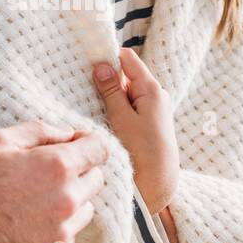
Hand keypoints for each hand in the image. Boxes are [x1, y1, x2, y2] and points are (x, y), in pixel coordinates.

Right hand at [0, 119, 107, 242]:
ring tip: (34, 202)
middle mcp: (67, 201)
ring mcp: (61, 234)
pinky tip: (27, 226)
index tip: (76, 147)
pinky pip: (67, 240)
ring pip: (85, 212)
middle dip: (79, 172)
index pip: (99, 150)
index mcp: (57, 166)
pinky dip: (55, 231)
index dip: (88, 145)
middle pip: (96, 180)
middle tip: (46, 175)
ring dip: (70, 203)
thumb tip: (69, 134)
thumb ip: (40, 131)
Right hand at [92, 48, 178, 213]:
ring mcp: (152, 109)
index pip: (127, 59)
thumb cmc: (142, 152)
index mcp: (152, 89)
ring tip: (93, 109)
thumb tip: (102, 65)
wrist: (159, 184)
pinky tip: (104, 121)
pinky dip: (116, 111)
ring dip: (110, 99)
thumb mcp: (121, 119)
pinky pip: (128, 108)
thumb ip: (111, 92)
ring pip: (125, 94)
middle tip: (83, 90)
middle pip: (125, 76)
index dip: (108, 58)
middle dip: (106, 82)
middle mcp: (155, 95)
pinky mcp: (148, 122)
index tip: (87, 61)